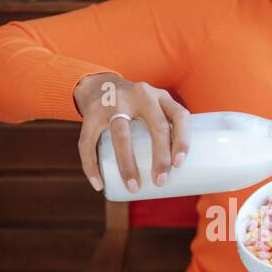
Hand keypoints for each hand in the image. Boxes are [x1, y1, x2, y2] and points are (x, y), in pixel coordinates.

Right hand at [72, 73, 190, 192]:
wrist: (99, 85)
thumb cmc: (136, 108)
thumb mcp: (154, 108)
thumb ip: (165, 131)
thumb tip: (177, 176)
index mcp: (160, 96)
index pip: (179, 116)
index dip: (182, 140)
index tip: (179, 164)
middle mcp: (140, 95)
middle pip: (156, 126)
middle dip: (161, 158)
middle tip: (160, 181)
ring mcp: (114, 102)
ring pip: (121, 135)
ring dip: (128, 164)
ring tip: (133, 187)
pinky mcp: (91, 113)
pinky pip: (89, 142)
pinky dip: (92, 166)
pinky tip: (98, 184)